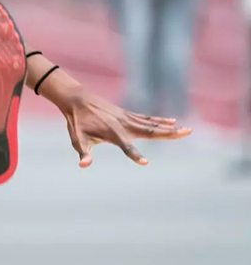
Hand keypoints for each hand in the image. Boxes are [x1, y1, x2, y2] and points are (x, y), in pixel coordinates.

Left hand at [55, 86, 191, 167]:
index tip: (145, 162)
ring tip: (187, 130)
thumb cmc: (77, 122)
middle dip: (168, 134)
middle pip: (149, 131)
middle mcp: (123, 125)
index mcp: (112, 133)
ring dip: (169, 128)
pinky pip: (146, 118)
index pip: (126, 147)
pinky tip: (172, 122)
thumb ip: (83, 152)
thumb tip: (83, 165)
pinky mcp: (127, 114)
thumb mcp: (77, 139)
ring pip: (152, 124)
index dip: (134, 155)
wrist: (77, 100)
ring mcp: (127, 118)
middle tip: (187, 133)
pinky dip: (159, 120)